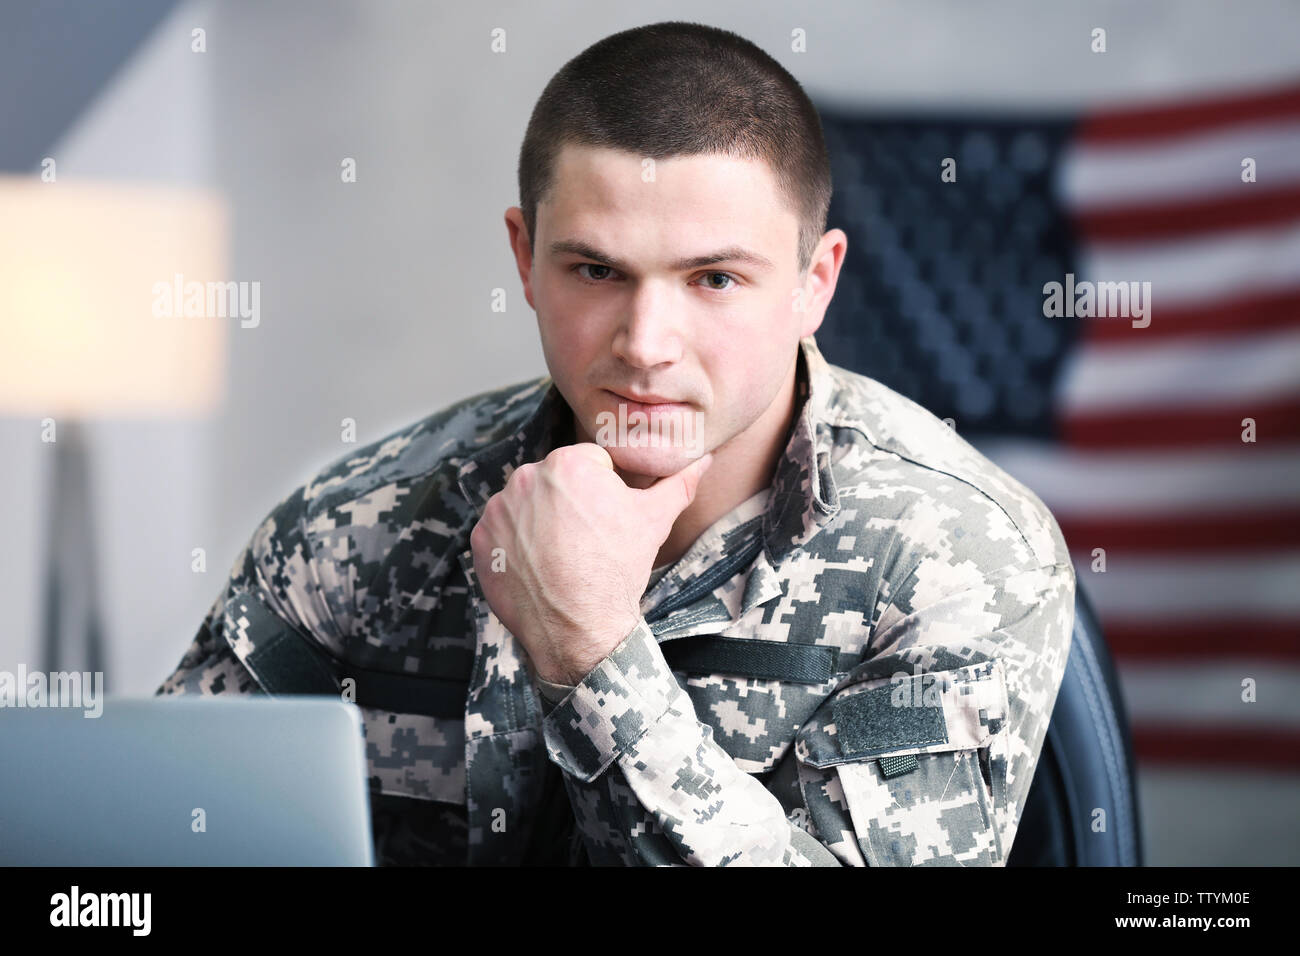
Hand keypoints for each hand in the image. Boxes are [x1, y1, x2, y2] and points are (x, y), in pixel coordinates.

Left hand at [470, 443, 713, 684]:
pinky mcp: (481, 539)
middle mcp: (526, 478)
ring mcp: (499, 509)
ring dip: (541, 521)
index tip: (606, 519)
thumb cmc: (618, 571)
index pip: (589, 462)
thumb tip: (702, 460)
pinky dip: (516, 544)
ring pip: (527, 503)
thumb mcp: (654, 522)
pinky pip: (501, 530)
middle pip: (555, 480)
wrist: (579, 630)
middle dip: (570, 503)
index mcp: (569, 463)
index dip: (603, 490)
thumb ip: (678, 483)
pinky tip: (538, 565)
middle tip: (586, 540)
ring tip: (562, 555)